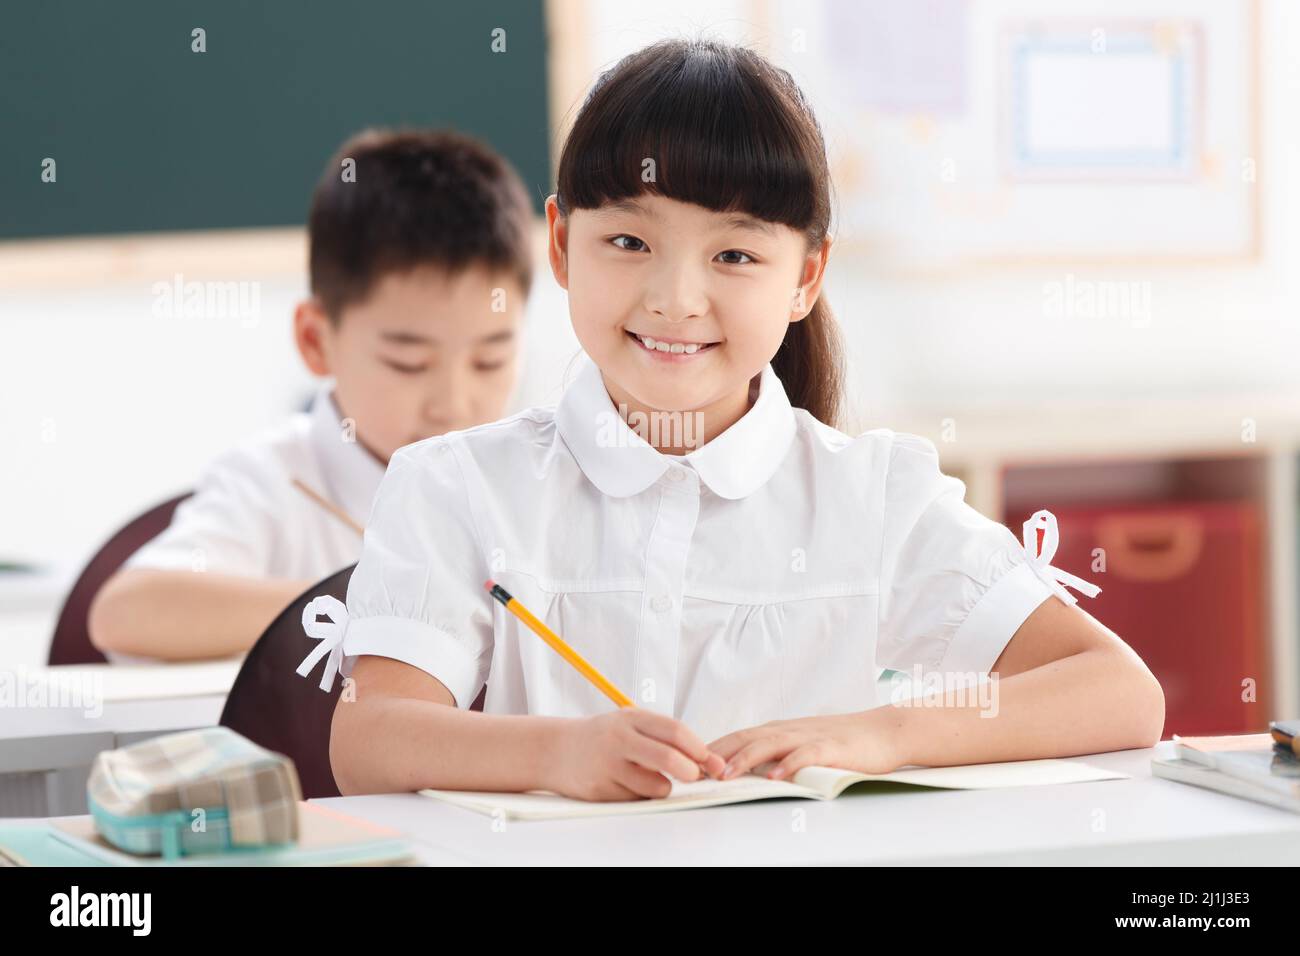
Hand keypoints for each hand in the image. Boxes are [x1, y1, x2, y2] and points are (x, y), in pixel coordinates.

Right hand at [544, 708, 726, 801]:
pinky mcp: (599, 789)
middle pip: (669, 758)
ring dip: (663, 787)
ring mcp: (607, 765)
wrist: (554, 750)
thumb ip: (663, 737)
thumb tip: (706, 760)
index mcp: (630, 718)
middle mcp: (618, 739)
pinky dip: (640, 795)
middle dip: (690, 771)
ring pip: (656, 786)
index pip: (675, 731)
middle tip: (694, 776)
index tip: (710, 760)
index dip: (698, 748)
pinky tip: (624, 783)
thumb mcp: (629, 723)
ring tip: (650, 777)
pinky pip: (637, 799)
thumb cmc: (603, 737)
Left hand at [708, 711, 903, 781]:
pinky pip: (805, 756)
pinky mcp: (830, 748)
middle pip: (744, 738)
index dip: (710, 751)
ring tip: (725, 775)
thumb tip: (742, 770)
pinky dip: (789, 765)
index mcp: (777, 730)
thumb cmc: (840, 742)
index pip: (736, 738)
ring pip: (769, 745)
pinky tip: (775, 777)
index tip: (686, 765)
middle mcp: (787, 730)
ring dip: (744, 760)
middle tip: (693, 771)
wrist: (882, 731)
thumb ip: (773, 754)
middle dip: (717, 755)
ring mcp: (807, 737)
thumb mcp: (799, 744)